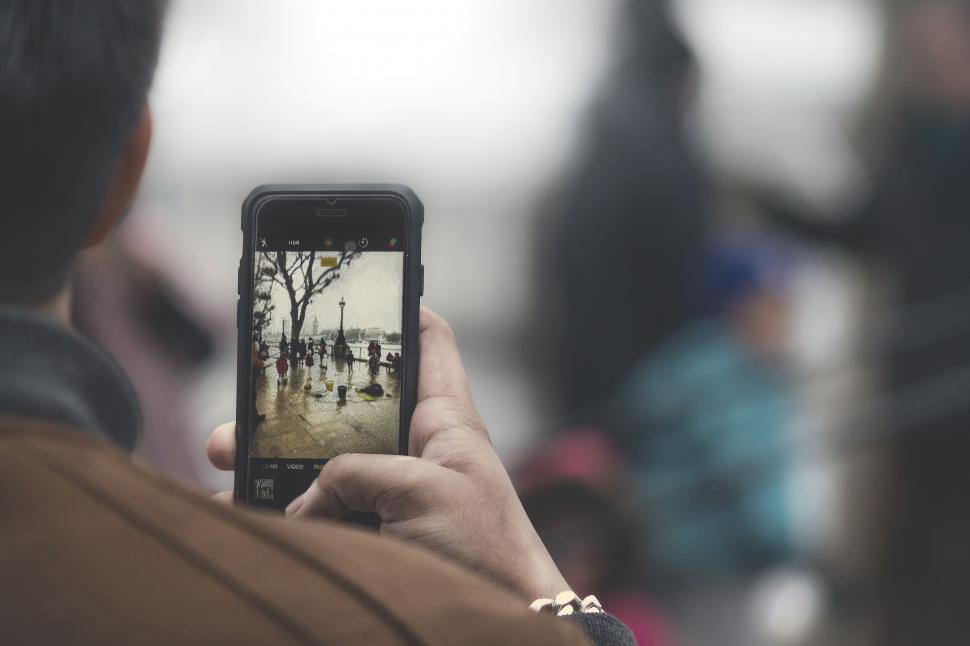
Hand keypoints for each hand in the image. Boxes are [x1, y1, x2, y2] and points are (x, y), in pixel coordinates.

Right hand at [207, 307, 569, 600]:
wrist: (494, 631)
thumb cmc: (486, 554)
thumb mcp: (423, 494)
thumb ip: (356, 475)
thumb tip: (301, 502)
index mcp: (444, 420)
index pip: (428, 343)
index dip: (400, 308)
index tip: (364, 285)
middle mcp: (414, 451)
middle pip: (351, 402)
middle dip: (300, 396)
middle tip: (251, 396)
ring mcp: (391, 494)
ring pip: (322, 461)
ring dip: (273, 458)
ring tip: (226, 453)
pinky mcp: (373, 535)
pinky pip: (316, 512)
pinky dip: (277, 511)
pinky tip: (239, 511)